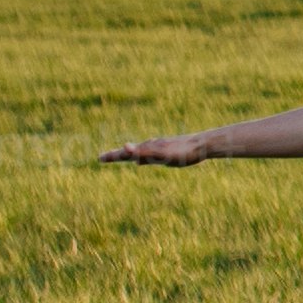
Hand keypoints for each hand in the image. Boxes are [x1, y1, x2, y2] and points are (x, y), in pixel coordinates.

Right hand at [99, 131, 214, 167]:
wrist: (203, 144)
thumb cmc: (182, 152)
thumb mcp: (162, 155)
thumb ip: (144, 152)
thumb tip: (125, 146)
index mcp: (148, 149)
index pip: (126, 153)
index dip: (113, 156)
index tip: (99, 158)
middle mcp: (152, 146)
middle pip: (130, 151)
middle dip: (116, 154)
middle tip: (102, 157)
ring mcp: (160, 147)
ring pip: (140, 150)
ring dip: (128, 154)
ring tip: (121, 155)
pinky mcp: (169, 149)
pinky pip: (151, 152)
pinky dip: (143, 154)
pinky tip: (144, 158)